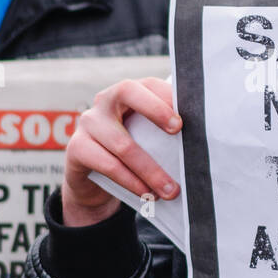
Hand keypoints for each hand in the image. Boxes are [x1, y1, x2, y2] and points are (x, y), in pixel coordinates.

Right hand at [62, 75, 181, 226]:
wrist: (92, 180)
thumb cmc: (129, 154)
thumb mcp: (145, 139)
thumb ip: (164, 134)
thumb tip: (200, 143)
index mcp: (126, 94)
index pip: (147, 84)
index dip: (167, 95)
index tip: (186, 115)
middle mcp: (104, 101)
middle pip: (128, 92)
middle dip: (156, 110)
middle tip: (178, 131)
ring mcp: (88, 123)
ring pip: (123, 144)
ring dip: (151, 170)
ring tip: (171, 190)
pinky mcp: (77, 148)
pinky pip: (108, 165)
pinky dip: (131, 181)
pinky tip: (147, 194)